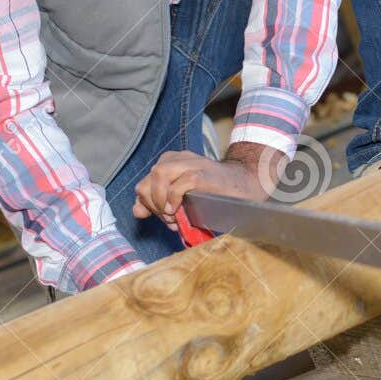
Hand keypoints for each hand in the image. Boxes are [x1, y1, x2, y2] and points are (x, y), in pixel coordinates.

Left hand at [132, 141, 285, 230]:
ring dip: (162, 202)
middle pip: (147, 181)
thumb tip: (136, 211)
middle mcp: (177, 159)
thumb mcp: (180, 196)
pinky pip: (178, 184)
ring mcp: (189, 164)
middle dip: (153, 206)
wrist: (243, 185)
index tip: (163, 218)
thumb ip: (157, 201)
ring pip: (158, 176)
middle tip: (169, 220)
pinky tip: (179, 210)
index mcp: (169, 162)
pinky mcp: (201, 173)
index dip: (148, 205)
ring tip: (173, 217)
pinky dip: (174, 199)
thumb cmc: (212, 192)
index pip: (143, 184)